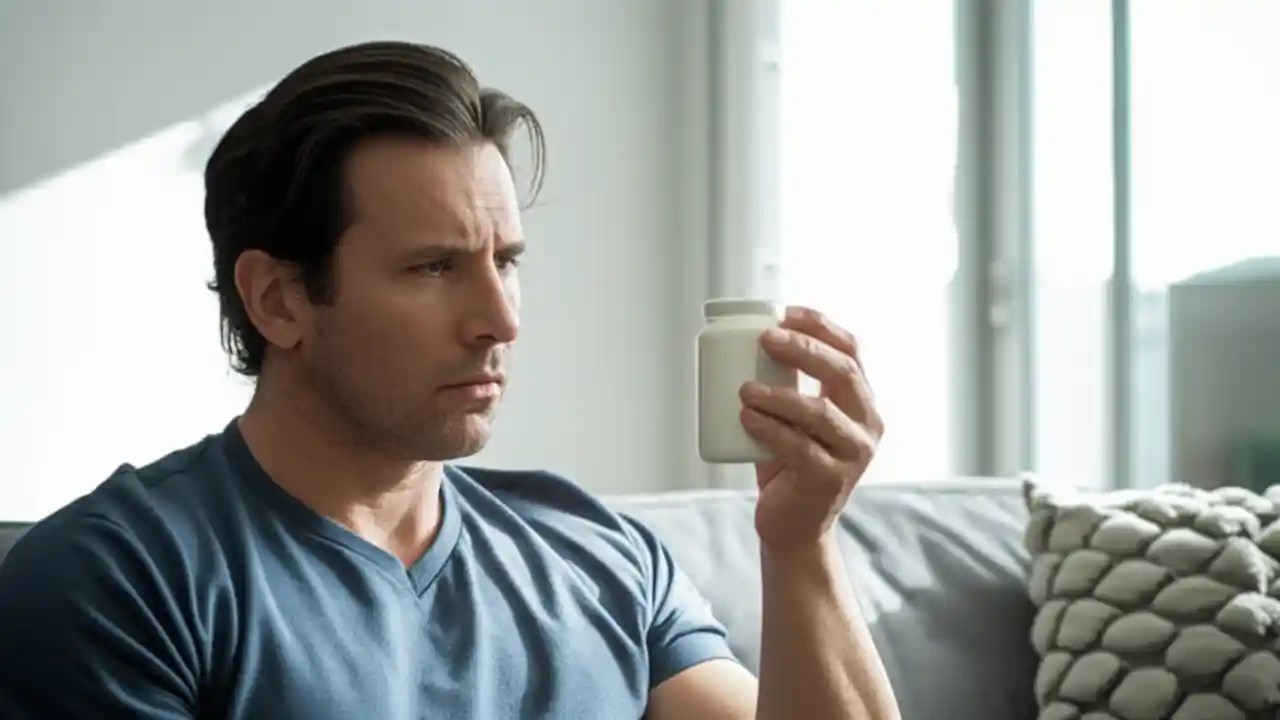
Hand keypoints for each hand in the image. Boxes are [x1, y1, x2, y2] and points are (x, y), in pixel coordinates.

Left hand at [739, 306, 882, 550]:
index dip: (821, 326)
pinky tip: (746, 418)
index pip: (852, 350)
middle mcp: (867, 424)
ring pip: (820, 413)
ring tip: (744, 388)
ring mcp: (853, 454)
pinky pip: (800, 448)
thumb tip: (749, 335)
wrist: (794, 526)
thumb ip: (787, 383)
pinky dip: (769, 430)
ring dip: (779, 395)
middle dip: (803, 350)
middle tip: (763, 339)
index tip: (785, 312)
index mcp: (861, 400)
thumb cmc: (791, 463)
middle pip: (843, 373)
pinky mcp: (830, 480)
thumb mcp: (796, 417)